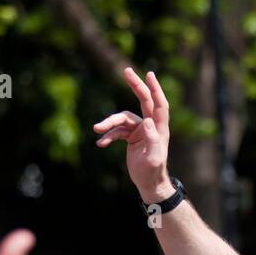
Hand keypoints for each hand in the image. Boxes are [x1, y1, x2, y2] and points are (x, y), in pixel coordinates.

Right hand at [94, 68, 174, 203]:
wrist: (148, 184)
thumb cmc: (152, 173)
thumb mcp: (153, 159)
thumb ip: (152, 140)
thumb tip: (146, 121)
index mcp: (159, 129)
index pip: (159, 105)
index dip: (155, 90)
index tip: (149, 74)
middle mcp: (150, 126)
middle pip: (143, 101)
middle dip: (135, 86)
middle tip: (126, 70)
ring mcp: (140, 130)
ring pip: (122, 119)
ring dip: (109, 123)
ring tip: (96, 130)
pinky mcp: (131, 137)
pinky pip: (117, 131)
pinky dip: (108, 136)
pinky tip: (100, 144)